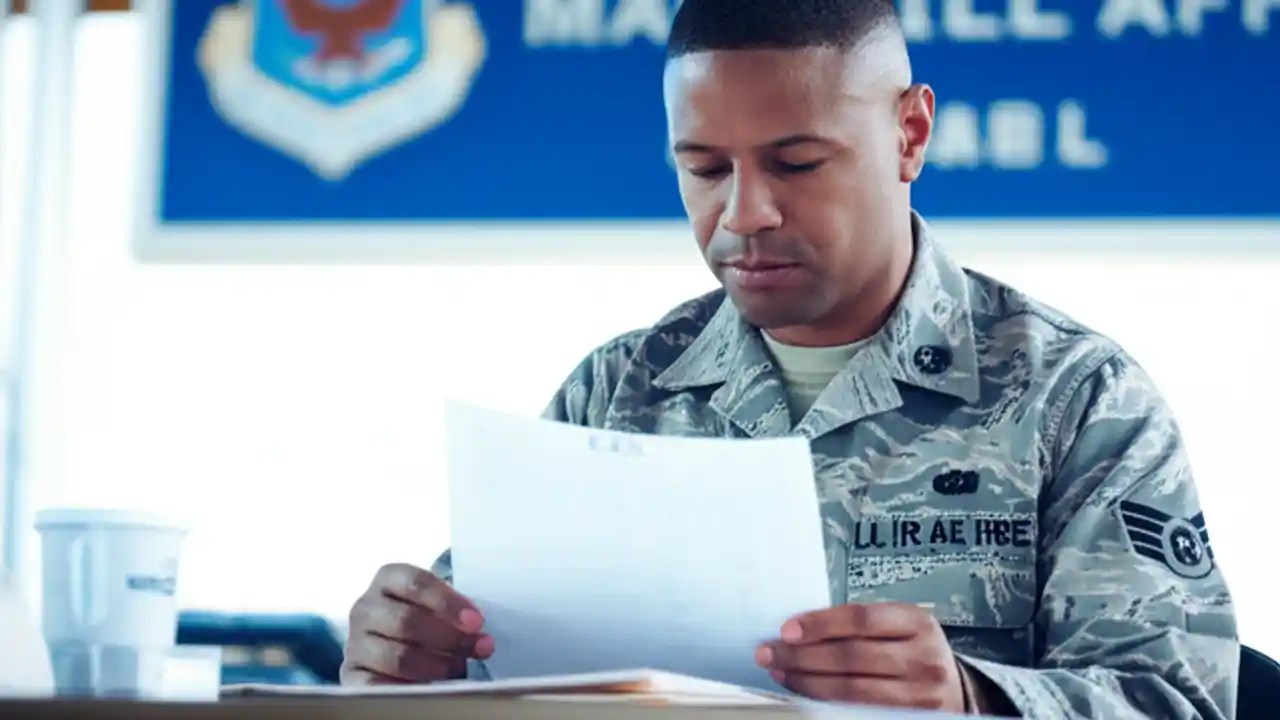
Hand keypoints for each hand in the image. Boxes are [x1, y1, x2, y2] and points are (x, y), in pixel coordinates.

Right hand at [341, 563, 494, 684]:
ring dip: (438, 665)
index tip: (476, 621)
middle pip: (407, 621)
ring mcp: (356, 643)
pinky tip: (431, 688)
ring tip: (461, 668)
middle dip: (450, 637)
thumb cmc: (424, 618)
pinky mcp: (353, 675)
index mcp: (388, 579)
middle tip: (480, 648)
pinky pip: (380, 686)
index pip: (416, 583)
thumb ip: (454, 612)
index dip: (448, 602)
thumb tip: (480, 634)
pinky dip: (409, 687)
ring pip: (398, 657)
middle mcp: (365, 608)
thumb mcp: (436, 605)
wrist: (390, 642)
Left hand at [756, 602, 965, 712]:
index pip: (862, 619)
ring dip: (807, 682)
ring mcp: (921, 695)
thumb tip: (797, 630)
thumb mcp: (898, 627)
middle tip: (769, 652)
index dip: (821, 624)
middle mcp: (924, 659)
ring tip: (781, 672)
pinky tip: (805, 694)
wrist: (953, 690)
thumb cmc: (912, 651)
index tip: (787, 629)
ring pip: (852, 690)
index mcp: (918, 623)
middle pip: (852, 656)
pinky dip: (826, 703)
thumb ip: (858, 627)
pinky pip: (859, 713)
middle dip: (803, 655)